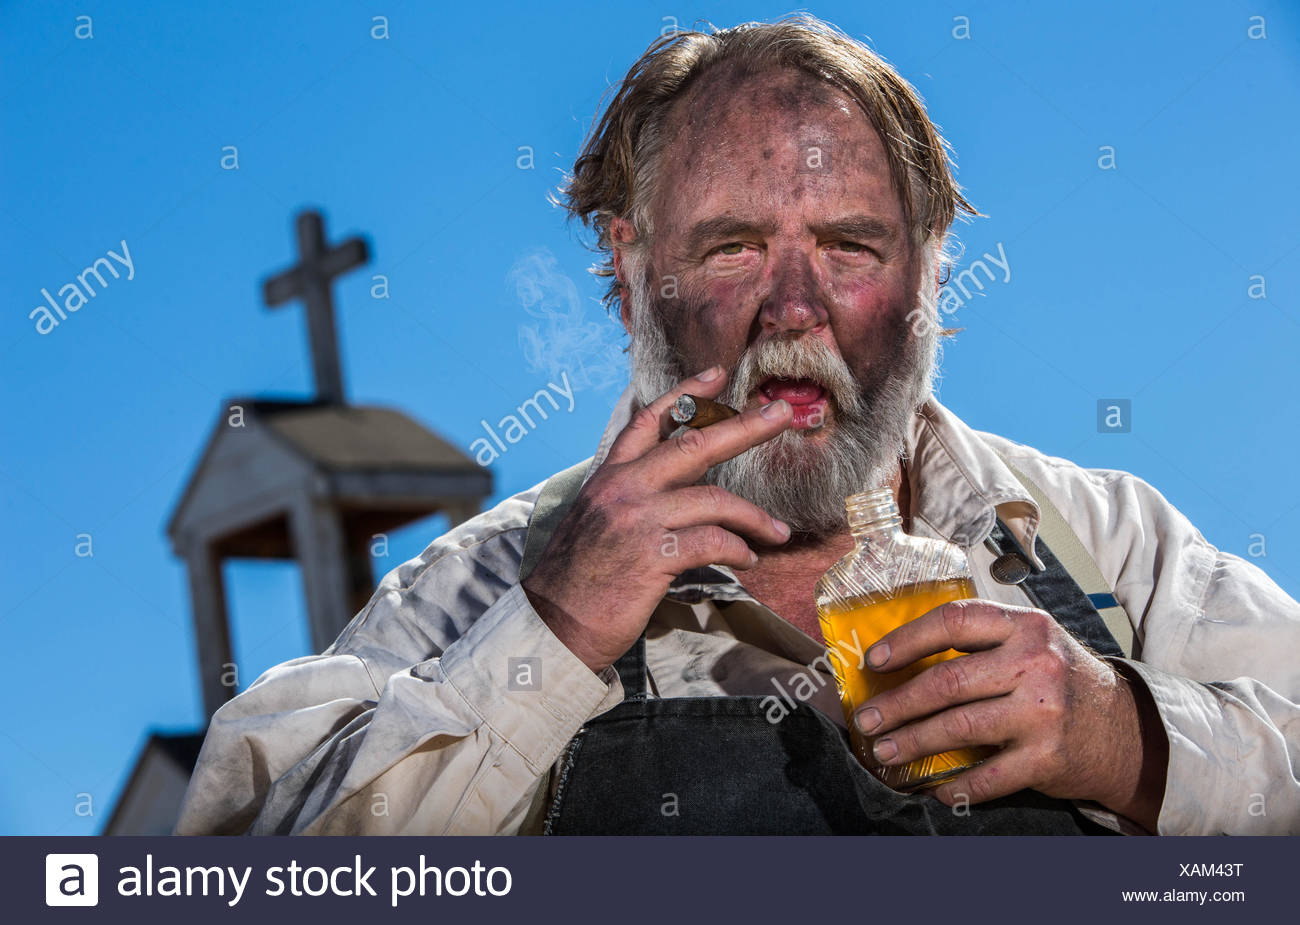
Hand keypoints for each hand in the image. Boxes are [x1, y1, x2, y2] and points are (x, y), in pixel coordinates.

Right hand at [522, 366, 793, 672]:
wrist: (554, 623)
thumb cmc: (579, 577)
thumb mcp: (596, 519)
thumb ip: (632, 494)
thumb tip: (681, 484)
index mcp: (609, 475)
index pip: (650, 420)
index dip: (686, 393)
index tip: (718, 374)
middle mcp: (624, 488)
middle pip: (695, 445)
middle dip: (744, 427)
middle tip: (781, 415)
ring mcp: (638, 520)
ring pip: (714, 500)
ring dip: (754, 517)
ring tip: (778, 532)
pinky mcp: (653, 557)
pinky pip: (712, 542)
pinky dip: (738, 550)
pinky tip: (748, 559)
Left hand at [853, 599, 1167, 829]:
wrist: (1124, 730)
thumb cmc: (1062, 680)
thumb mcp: (1032, 642)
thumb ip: (983, 641)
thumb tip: (904, 656)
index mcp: (1026, 626)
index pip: (954, 622)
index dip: (907, 640)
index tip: (874, 661)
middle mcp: (1036, 665)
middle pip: (948, 682)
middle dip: (898, 703)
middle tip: (866, 719)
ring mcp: (1042, 712)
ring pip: (959, 727)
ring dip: (913, 742)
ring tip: (884, 751)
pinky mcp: (1047, 757)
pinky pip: (988, 776)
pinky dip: (956, 786)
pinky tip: (933, 789)